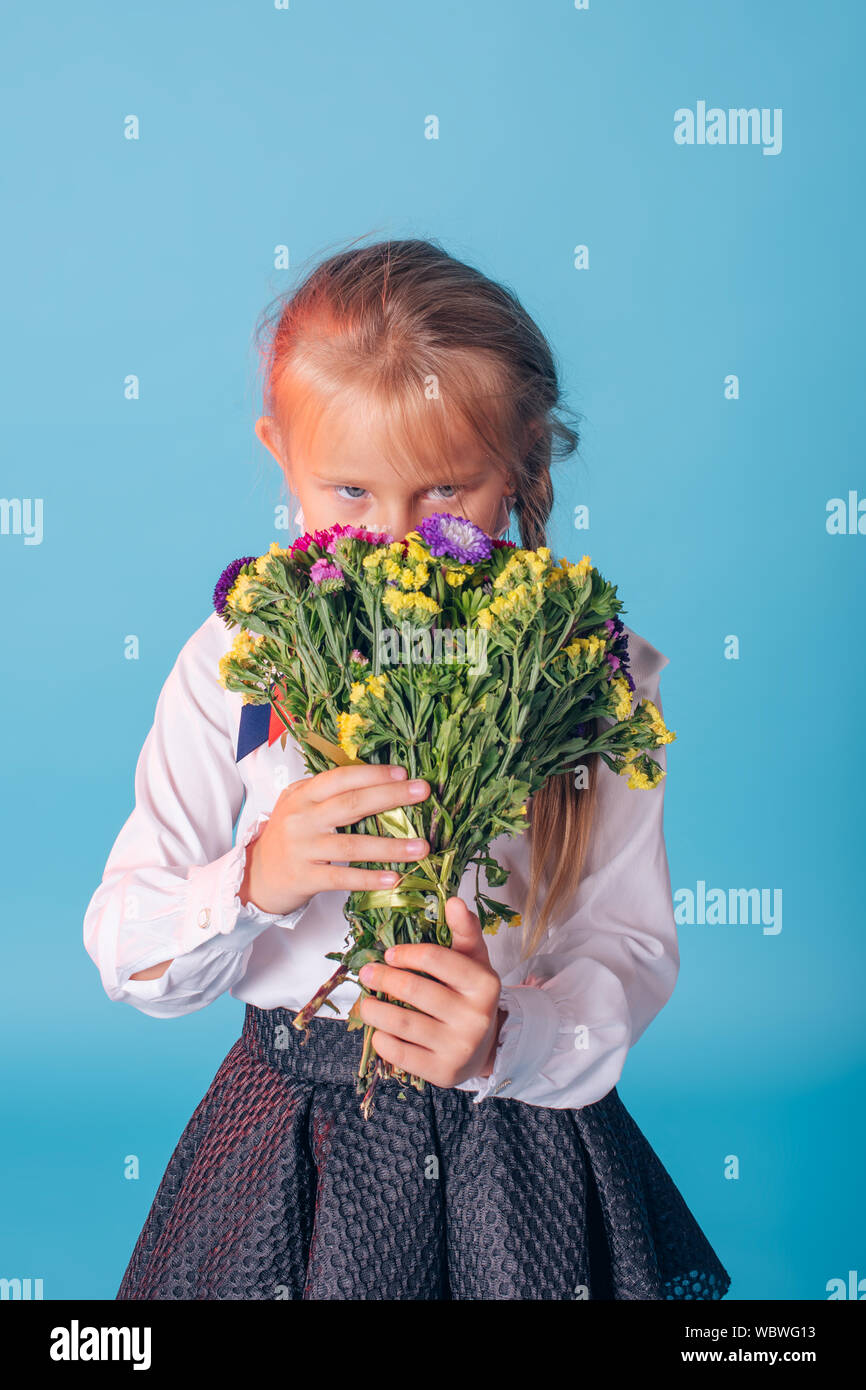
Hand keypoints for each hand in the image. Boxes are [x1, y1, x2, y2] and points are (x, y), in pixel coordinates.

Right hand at [239, 762, 431, 915]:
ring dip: (391, 846)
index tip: (404, 773)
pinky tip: (393, 878)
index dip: (373, 774)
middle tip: (423, 792)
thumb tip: (378, 780)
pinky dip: (369, 878)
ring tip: (422, 847)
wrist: (255, 875)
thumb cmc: (288, 837)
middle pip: (351, 804)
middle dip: (391, 796)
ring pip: (352, 845)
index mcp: (302, 795)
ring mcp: (302, 848)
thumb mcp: (299, 805)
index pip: (341, 778)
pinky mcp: (304, 877)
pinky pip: (342, 878)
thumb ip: (328, 793)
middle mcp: (301, 818)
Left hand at [357, 895, 505, 1088]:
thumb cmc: (470, 995)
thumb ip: (464, 930)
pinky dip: (381, 1039)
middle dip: (382, 978)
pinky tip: (379, 1030)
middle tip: (366, 972)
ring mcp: (459, 1047)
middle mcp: (476, 1017)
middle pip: (414, 989)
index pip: (436, 959)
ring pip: (401, 1022)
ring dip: (373, 1008)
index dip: (406, 953)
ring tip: (364, 1001)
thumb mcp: (473, 961)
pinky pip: (399, 1052)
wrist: (485, 1047)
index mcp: (485, 984)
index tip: (389, 954)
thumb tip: (455, 900)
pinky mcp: (442, 1072)